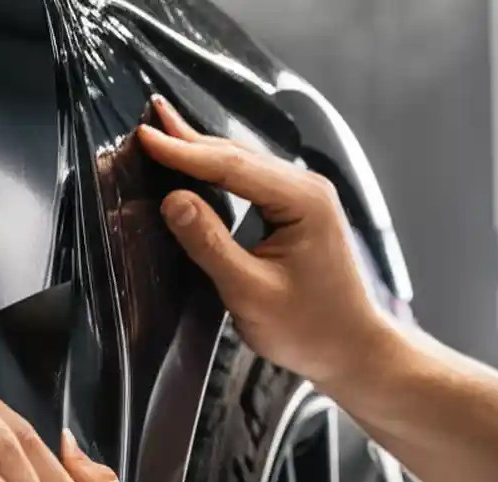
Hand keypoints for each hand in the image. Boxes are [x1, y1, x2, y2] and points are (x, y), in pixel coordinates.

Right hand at [137, 95, 398, 388]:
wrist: (352, 350)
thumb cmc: (308, 328)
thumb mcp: (250, 292)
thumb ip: (209, 243)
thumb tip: (173, 200)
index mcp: (302, 201)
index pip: (230, 166)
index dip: (184, 151)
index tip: (145, 137)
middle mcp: (306, 189)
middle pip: (237, 156)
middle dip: (189, 139)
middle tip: (149, 116)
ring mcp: (304, 198)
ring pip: (243, 164)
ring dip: (202, 150)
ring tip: (166, 129)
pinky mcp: (297, 211)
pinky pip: (251, 181)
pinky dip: (218, 170)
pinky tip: (198, 161)